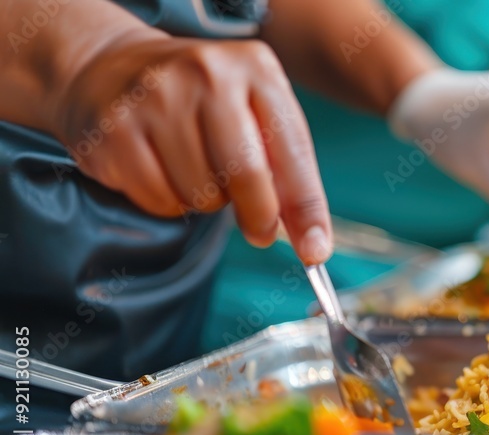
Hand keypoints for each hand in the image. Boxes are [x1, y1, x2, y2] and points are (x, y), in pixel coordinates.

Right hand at [52, 34, 332, 263]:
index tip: (315, 250)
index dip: (306, 208)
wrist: (112, 68)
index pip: (292, 151)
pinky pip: (159, 198)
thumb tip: (312, 241)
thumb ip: (287, 171)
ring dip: (208, 202)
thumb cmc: (201, 102)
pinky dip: (168, 202)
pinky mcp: (115, 130)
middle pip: (245, 175)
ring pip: (201, 194)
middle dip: (259, 216)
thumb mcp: (256, 114)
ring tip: (198, 172)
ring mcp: (155, 98)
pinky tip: (164, 172)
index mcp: (255, 68)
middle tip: (260, 229)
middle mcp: (206, 74)